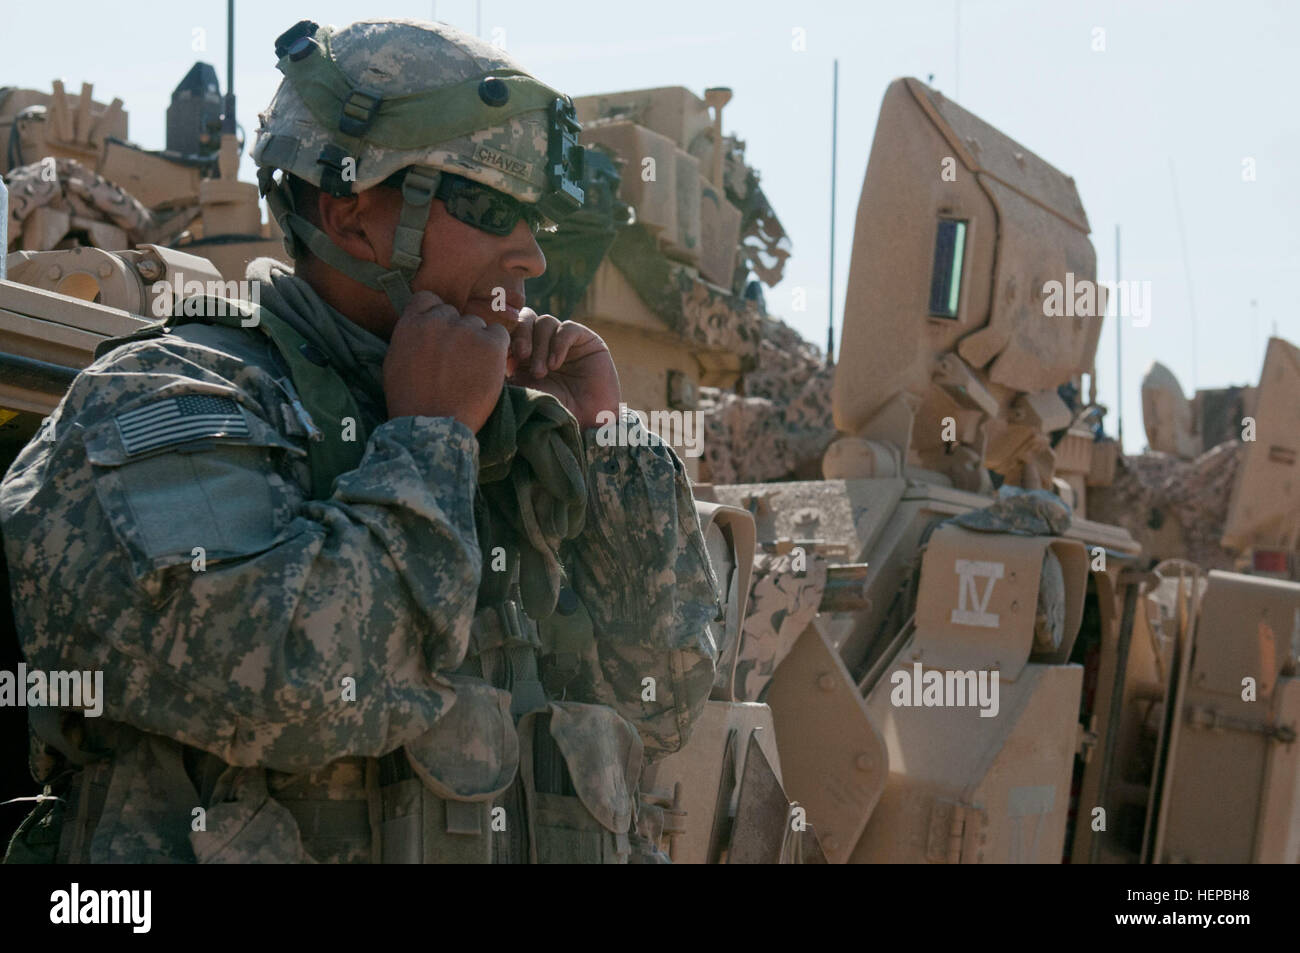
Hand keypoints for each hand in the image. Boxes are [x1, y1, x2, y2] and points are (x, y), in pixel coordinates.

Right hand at [383, 291, 509, 431]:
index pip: (428, 299)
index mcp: (411, 323)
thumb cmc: (411, 401)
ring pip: (477, 325)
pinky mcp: (490, 344)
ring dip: (477, 342)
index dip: (435, 314)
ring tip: (471, 371)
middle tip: (457, 361)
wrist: (433, 425)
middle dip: (456, 333)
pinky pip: (499, 335)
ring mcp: (465, 330)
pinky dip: (497, 349)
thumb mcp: (395, 362)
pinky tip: (488, 370)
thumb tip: (419, 326)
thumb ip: (409, 338)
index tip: (440, 334)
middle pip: (454, 315)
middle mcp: (438, 320)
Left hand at [506, 308, 620, 428]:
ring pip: (545, 322)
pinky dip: (558, 343)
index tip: (504, 358)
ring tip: (541, 372)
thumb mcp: (520, 391)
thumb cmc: (550, 411)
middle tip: (521, 356)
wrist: (584, 422)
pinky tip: (556, 364)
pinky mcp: (585, 340)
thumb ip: (503, 373)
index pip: (511, 329)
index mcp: (524, 353)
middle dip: (521, 335)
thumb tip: (482, 358)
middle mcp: (544, 343)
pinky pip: (567, 328)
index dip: (506, 337)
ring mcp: (564, 340)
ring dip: (540, 346)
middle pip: (526, 318)